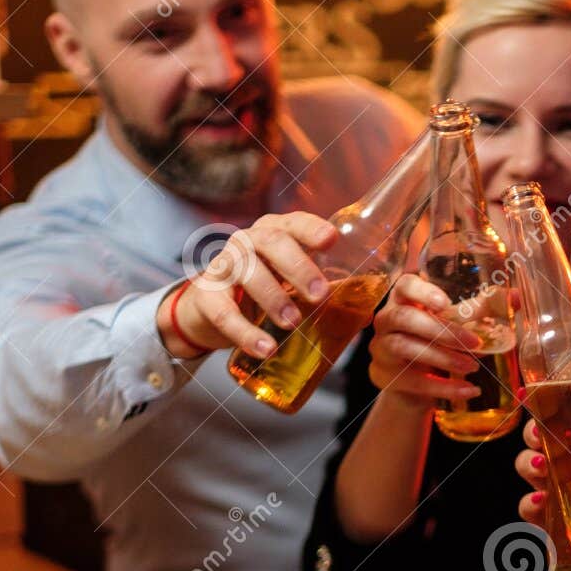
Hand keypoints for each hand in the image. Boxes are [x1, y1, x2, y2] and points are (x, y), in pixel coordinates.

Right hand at [158, 211, 336, 358]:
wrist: (209, 310)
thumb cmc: (262, 291)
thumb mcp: (289, 285)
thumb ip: (323, 295)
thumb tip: (364, 317)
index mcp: (275, 234)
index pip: (293, 222)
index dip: (311, 228)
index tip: (331, 239)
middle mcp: (248, 242)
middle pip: (272, 241)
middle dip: (298, 266)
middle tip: (320, 294)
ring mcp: (223, 265)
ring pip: (246, 271)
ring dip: (273, 296)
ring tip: (293, 322)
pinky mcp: (205, 295)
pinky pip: (223, 311)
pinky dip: (245, 331)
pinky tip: (265, 348)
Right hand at [367, 274, 486, 405]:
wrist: (415, 382)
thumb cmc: (437, 341)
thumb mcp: (458, 323)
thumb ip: (484, 308)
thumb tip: (517, 296)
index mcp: (404, 298)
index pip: (405, 285)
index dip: (423, 292)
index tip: (445, 303)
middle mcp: (387, 319)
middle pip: (406, 318)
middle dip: (442, 331)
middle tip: (475, 344)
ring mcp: (382, 348)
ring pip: (405, 348)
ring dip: (442, 358)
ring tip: (472, 367)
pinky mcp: (383, 375)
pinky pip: (412, 381)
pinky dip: (442, 388)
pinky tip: (467, 391)